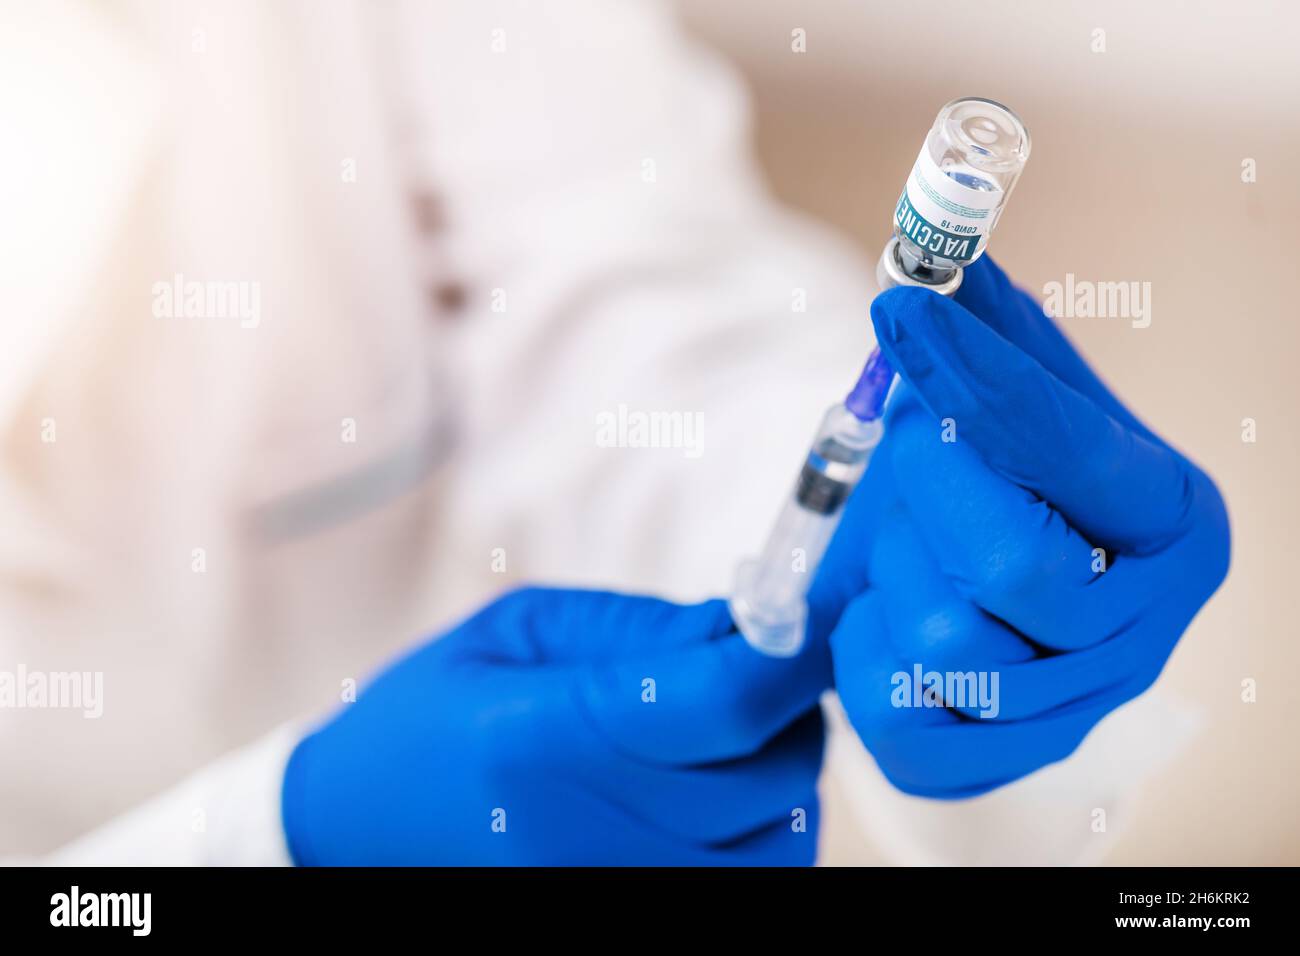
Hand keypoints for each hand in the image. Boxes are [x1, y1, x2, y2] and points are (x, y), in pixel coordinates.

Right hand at [281, 587, 827, 863]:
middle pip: (769, 779)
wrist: (350, 832)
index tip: (806, 619)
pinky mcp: (613, 918)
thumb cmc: (431, 716)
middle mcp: (578, 833)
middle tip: (769, 670)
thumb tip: (751, 626)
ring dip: (784, 781)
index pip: (723, 703)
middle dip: (794, 712)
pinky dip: (759, 837)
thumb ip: (639, 632)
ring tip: (736, 736)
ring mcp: (600, 893)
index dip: (789, 655)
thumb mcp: (518, 635)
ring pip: (776, 845)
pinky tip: (719, 795)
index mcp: (541, 735)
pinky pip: (746, 886)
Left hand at [824, 256, 1229, 797]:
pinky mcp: (996, 765)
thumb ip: (988, 329)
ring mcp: (1076, 710)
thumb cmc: (1004, 482)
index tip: (900, 307)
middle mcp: (1146, 626)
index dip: (976, 377)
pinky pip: (898, 723)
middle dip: (927, 491)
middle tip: (915, 450)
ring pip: (945, 641)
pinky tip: (884, 612)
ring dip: (892, 570)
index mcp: (1172, 518)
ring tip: (907, 540)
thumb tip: (932, 246)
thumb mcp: (1014, 397)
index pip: (1068, 443)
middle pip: (1010, 564)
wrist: (987, 596)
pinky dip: (865, 654)